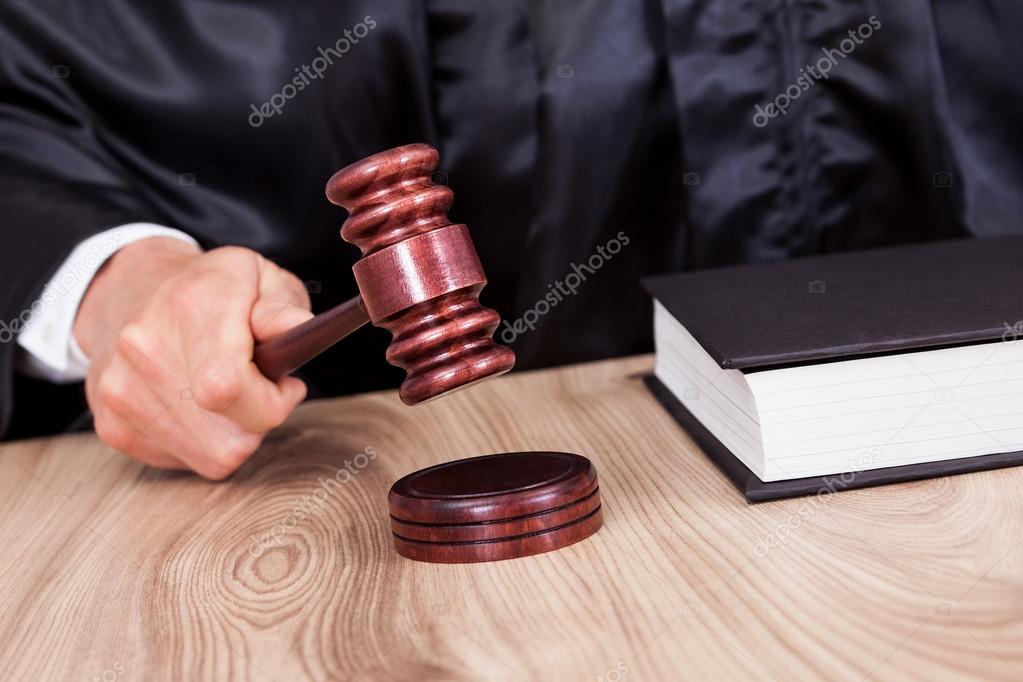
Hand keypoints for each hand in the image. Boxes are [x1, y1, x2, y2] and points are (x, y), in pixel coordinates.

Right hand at [74, 237, 312, 478]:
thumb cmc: (212, 289)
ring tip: (229, 393)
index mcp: (192, 307)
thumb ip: (281, 306)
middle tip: (260, 389)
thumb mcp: (259, 277)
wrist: (130, 290)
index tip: (285, 384)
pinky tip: (198, 405)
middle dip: (259, 422)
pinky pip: (183, 461)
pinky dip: (203, 442)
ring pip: (211, 458)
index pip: (229, 388)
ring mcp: (121, 390)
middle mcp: (144, 349)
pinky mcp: (112, 424)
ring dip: (234, 434)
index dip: (272, 402)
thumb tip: (297, 326)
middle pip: (228, 440)